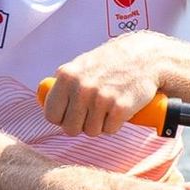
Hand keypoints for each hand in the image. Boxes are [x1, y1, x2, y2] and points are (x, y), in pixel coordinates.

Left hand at [42, 34, 169, 136]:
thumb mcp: (81, 65)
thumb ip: (64, 83)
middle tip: (94, 112)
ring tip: (109, 106)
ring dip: (100, 124)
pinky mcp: (119, 108)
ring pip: (91, 132)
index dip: (62, 118)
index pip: (51, 115)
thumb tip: (43, 99)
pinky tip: (121, 108)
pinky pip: (110, 130)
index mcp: (67, 76)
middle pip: (70, 128)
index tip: (72, 114)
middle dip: (81, 124)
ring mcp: (100, 98)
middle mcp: (81, 88)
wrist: (146, 57)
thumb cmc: (112, 63)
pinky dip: (116, 124)